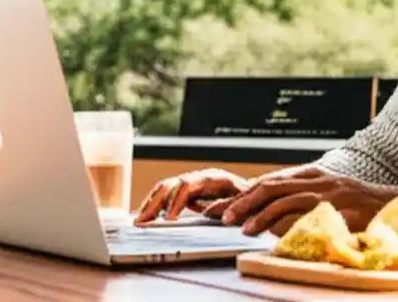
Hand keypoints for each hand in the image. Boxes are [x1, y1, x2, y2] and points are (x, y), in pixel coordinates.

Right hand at [133, 168, 250, 224]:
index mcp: (214, 179)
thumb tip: (206, 211)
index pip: (187, 186)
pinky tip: (148, 216)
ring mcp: (194, 182)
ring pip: (166, 187)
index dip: (175, 202)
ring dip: (151, 203)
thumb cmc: (254, 201)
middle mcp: (201, 177)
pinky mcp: (190, 190)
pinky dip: (156, 204)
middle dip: (155, 203)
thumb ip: (228, 206)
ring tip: (139, 219)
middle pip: (172, 184)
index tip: (167, 219)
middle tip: (143, 220)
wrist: (259, 195)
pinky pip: (168, 193)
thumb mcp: (244, 204)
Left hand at [218, 169, 397, 236]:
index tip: (223, 206)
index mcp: (312, 176)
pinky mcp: (337, 207)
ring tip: (241, 226)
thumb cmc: (361, 208)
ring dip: (259, 213)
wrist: (396, 206)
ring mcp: (327, 192)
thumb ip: (304, 202)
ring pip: (283, 197)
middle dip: (243, 200)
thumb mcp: (329, 197)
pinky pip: (306, 213)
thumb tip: (274, 219)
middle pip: (271, 186)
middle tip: (222, 215)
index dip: (245, 194)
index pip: (271, 182)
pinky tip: (270, 231)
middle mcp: (317, 180)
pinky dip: (285, 221)